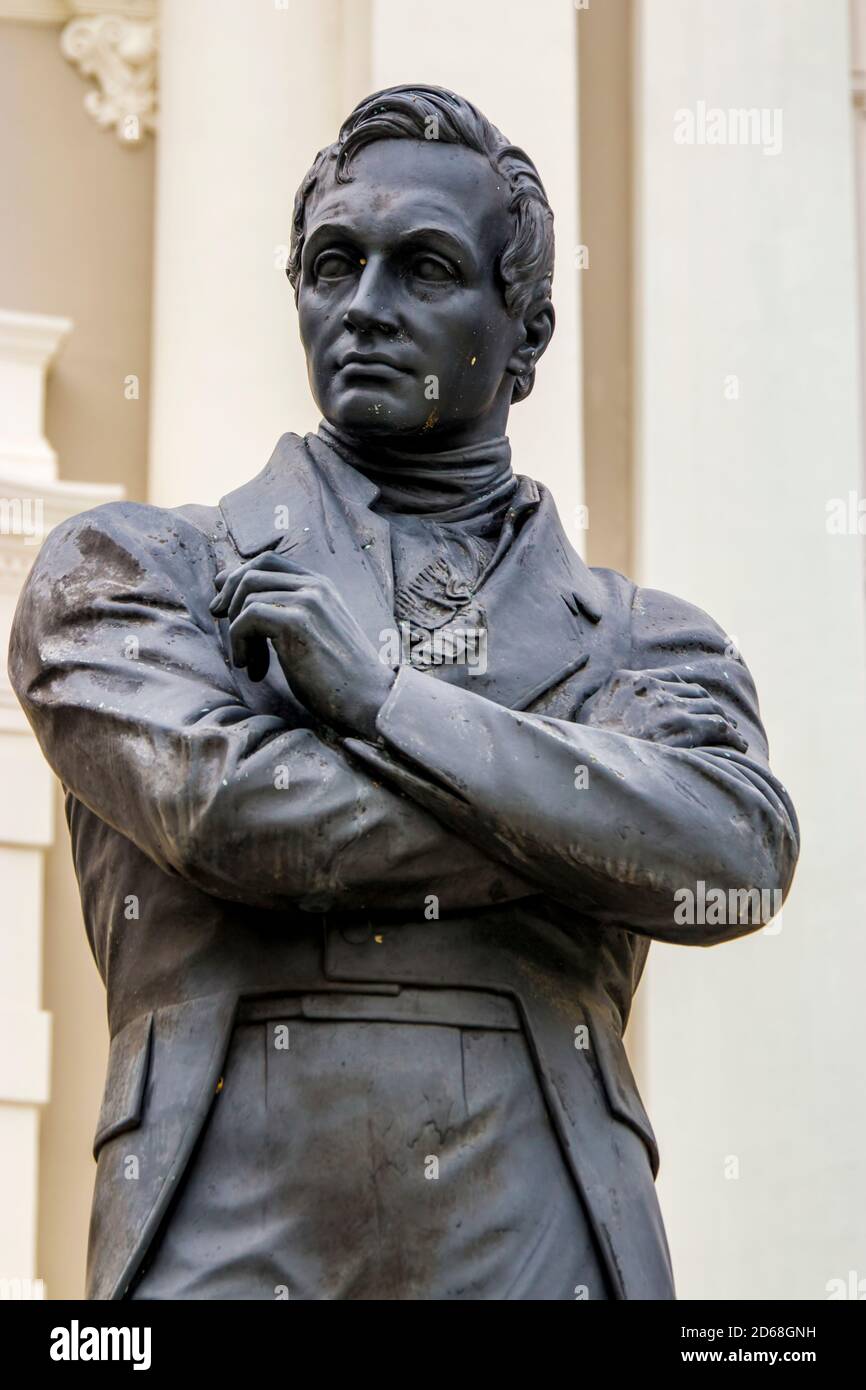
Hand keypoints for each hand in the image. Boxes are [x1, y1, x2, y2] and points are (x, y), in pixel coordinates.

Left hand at [210, 552, 396, 738]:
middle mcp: (315, 586)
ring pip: (247, 595)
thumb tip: (236, 602)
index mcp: (320, 586)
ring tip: (248, 661)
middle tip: (220, 621)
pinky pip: (248, 618)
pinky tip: (252, 668)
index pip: (268, 561)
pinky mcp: (297, 622)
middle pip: (252, 571)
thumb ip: (283, 614)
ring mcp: (308, 601)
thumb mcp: (310, 635)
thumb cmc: (338, 677)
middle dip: (229, 596)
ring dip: (236, 629)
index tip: (224, 604)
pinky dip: (239, 643)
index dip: (238, 576)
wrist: (369, 699)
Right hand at [578, 667, 748, 752]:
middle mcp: (650, 687)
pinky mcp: (684, 727)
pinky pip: (718, 725)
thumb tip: (617, 709)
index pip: (669, 679)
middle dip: (707, 708)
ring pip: (710, 707)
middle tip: (720, 723)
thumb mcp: (590, 715)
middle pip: (693, 692)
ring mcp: (668, 706)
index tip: (694, 704)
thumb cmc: (587, 749)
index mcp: (627, 680)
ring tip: (731, 735)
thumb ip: (608, 702)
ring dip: (723, 722)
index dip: (686, 693)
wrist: (591, 765)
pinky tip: (737, 745)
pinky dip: (731, 735)